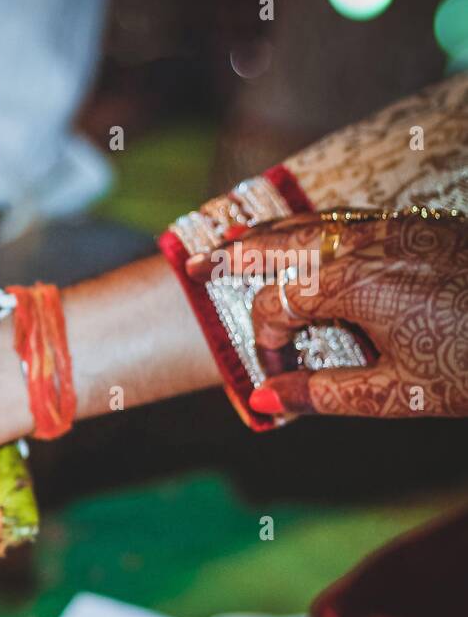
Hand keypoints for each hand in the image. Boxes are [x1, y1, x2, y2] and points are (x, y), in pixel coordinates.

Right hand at [218, 214, 467, 417]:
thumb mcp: (397, 392)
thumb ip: (322, 392)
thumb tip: (262, 398)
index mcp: (351, 285)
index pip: (276, 307)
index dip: (266, 343)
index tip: (278, 377)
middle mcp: (366, 245)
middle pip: (278, 242)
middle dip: (232, 255)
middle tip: (194, 264)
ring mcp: (396, 228)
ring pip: (313, 222)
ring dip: (269, 233)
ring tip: (235, 236)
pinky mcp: (423, 225)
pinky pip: (349, 218)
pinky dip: (313, 225)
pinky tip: (307, 234)